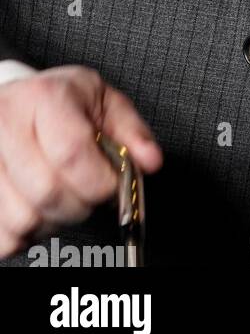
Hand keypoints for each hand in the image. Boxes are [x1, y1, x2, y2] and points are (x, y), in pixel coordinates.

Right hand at [0, 65, 162, 258]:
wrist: (19, 101)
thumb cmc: (64, 102)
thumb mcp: (105, 101)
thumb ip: (132, 132)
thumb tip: (150, 161)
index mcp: (45, 96)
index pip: (71, 153)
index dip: (99, 181)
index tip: (111, 184)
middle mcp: (6, 123)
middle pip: (47, 192)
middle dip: (80, 204)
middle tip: (89, 191)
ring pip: (23, 218)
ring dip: (52, 220)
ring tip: (62, 195)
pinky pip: (3, 236)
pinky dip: (26, 232)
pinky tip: (37, 205)